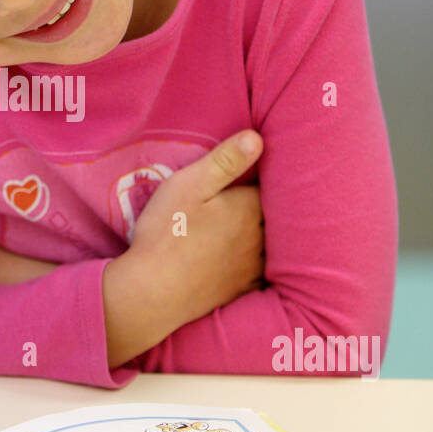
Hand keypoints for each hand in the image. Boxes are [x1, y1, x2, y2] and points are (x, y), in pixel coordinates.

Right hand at [103, 131, 265, 366]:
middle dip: (280, 206)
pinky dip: (269, 265)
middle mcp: (259, 238)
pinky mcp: (241, 290)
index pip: (275, 188)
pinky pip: (266, 274)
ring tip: (275, 226)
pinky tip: (261, 261)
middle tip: (276, 193)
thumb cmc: (166, 234)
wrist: (151, 293)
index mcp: (249, 209)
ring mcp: (253, 268)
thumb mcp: (188, 186)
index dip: (272, 177)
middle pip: (280, 218)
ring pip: (278, 247)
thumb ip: (225, 160)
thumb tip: (258, 138)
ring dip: (278, 236)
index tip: (270, 168)